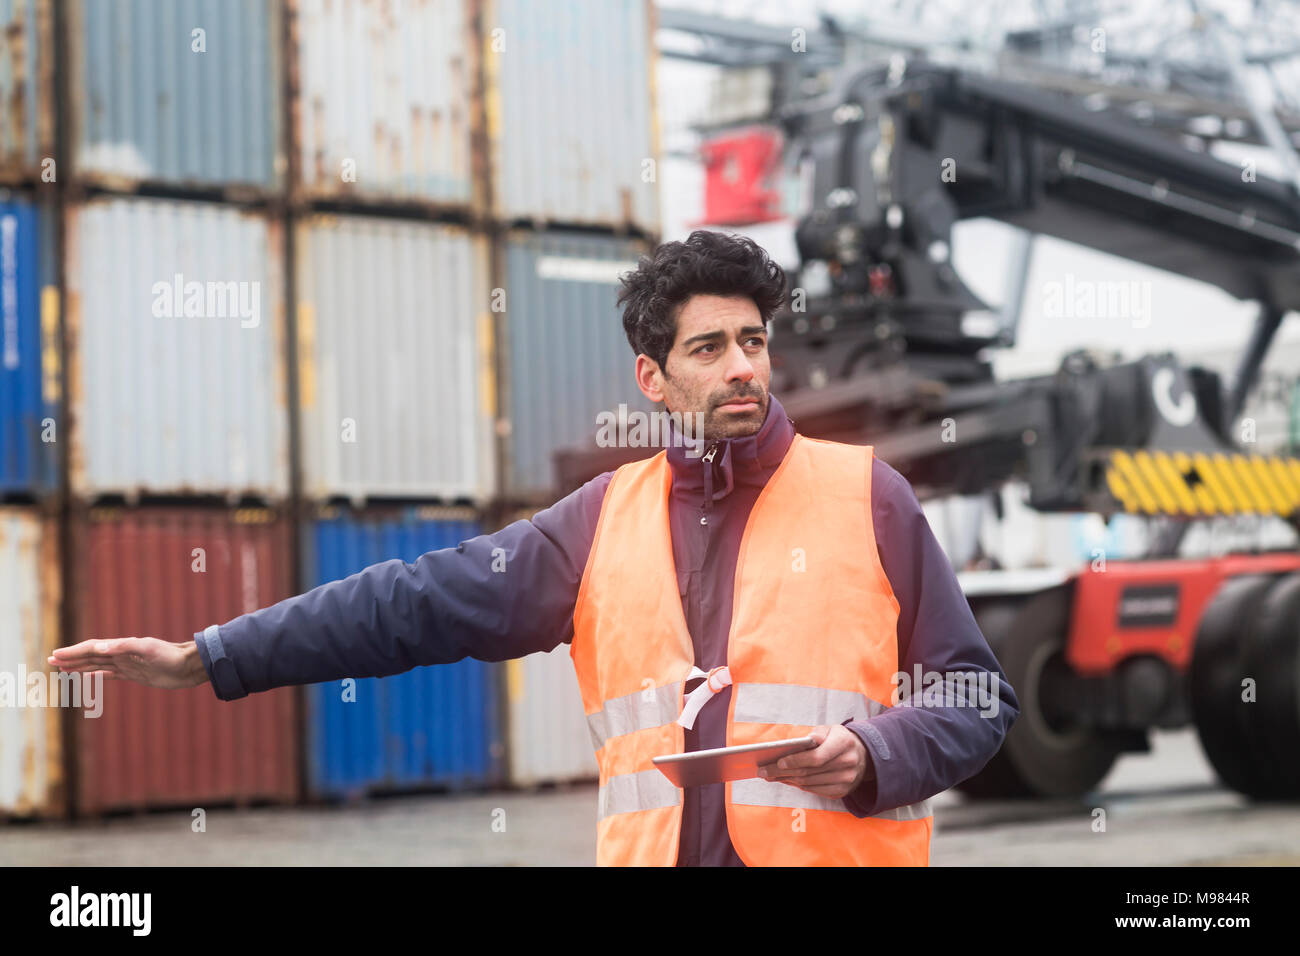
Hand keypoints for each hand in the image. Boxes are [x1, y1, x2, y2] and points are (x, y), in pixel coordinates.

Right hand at [48, 637, 207, 689]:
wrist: (189, 666)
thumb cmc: (171, 655)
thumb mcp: (148, 649)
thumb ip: (124, 646)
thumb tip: (99, 647)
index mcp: (121, 646)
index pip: (91, 648)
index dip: (73, 652)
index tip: (55, 656)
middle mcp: (122, 654)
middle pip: (90, 656)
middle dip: (71, 658)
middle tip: (51, 661)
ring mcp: (128, 664)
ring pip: (97, 665)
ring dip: (80, 666)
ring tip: (63, 669)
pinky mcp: (135, 674)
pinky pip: (111, 674)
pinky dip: (97, 675)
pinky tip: (89, 677)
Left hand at [757, 725, 872, 798]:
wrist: (863, 756)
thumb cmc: (838, 739)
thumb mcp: (831, 729)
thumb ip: (817, 733)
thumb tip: (803, 742)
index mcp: (844, 743)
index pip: (817, 757)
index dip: (796, 761)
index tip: (778, 762)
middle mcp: (848, 763)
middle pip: (809, 772)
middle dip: (782, 772)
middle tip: (763, 771)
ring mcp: (846, 780)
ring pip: (809, 783)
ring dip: (786, 780)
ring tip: (769, 776)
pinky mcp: (842, 792)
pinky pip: (815, 791)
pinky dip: (798, 786)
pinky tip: (785, 780)